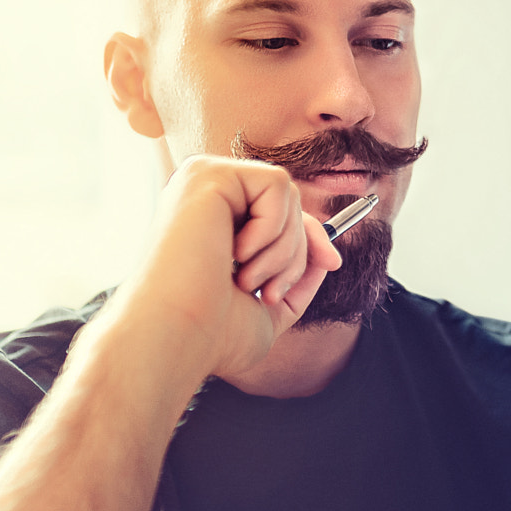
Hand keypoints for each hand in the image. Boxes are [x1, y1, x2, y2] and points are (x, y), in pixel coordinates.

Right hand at [107, 155, 341, 379]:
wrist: (178, 337)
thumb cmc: (212, 335)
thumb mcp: (270, 310)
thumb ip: (297, 279)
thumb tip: (327, 253)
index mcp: (213, 224)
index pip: (278, 213)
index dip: (311, 236)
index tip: (332, 262)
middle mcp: (204, 198)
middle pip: (289, 204)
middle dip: (296, 253)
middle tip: (266, 292)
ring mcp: (201, 182)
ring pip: (287, 194)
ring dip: (283, 248)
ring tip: (245, 280)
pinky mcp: (206, 173)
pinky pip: (276, 184)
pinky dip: (271, 228)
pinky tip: (235, 255)